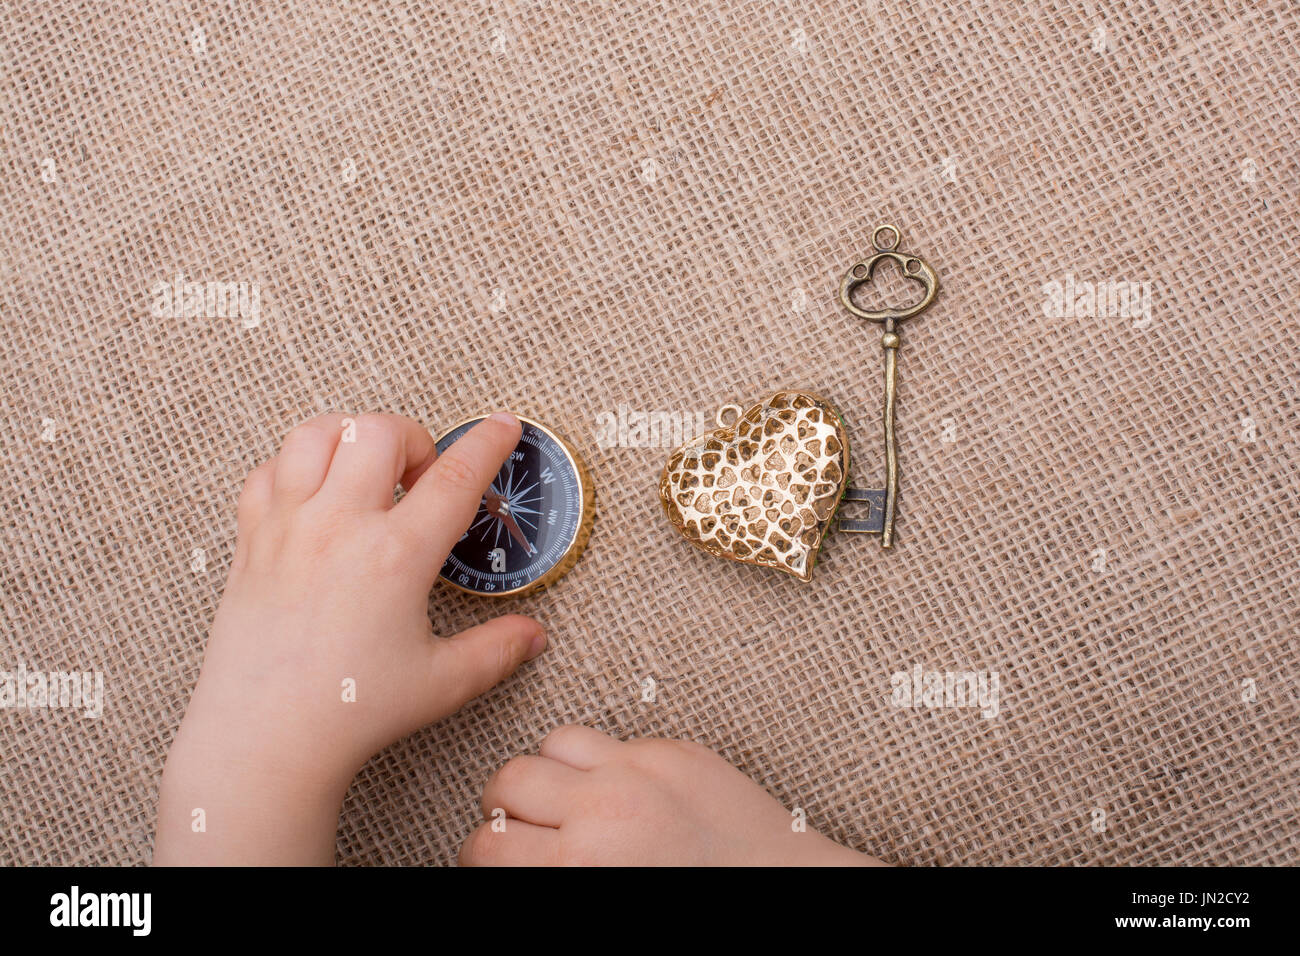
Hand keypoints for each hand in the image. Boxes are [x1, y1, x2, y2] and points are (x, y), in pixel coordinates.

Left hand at [155, 411, 542, 864]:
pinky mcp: (251, 541)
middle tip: (422, 478)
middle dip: (413, 438)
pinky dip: (293, 468)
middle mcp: (339, 527)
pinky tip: (313, 495)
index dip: (488, 443)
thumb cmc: (348, 713)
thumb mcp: (441, 683)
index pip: (455, 477)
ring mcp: (289, 528)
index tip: (503, 426)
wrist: (262, 739)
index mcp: (396, 556)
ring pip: (316, 433)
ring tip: (367, 472)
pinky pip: (266, 472)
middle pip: (379, 431)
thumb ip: (496, 651)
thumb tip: (533, 636)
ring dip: (350, 438)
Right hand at [460, 726, 884, 865]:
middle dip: (509, 809)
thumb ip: (550, 880)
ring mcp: (644, 768)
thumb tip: (513, 865)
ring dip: (552, 771)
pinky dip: (606, 763)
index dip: (482, 857)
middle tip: (528, 832)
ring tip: (569, 802)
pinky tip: (623, 793)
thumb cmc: (702, 916)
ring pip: (555, 741)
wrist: (786, 894)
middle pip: (509, 779)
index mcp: (584, 863)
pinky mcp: (677, 750)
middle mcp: (607, 807)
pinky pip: (614, 738)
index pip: (486, 845)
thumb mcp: (601, 906)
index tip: (496, 864)